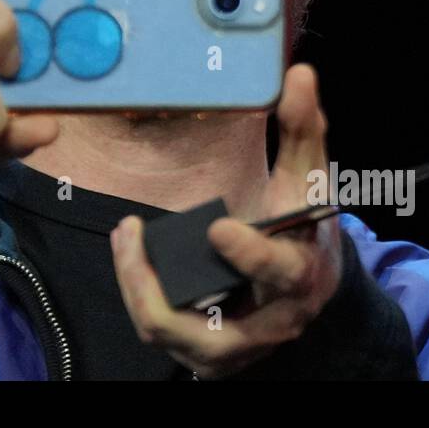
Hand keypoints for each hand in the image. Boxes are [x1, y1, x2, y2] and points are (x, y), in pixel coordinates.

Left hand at [110, 63, 342, 378]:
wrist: (305, 291)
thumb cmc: (300, 225)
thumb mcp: (304, 182)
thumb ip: (302, 131)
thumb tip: (300, 72)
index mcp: (301, 273)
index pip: (283, 272)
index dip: (252, 256)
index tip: (218, 229)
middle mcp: (271, 322)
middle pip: (221, 332)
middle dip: (165, 292)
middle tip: (133, 234)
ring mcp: (237, 346)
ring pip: (175, 335)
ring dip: (139, 288)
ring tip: (123, 235)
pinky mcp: (209, 355)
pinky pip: (163, 333)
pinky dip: (139, 293)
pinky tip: (128, 254)